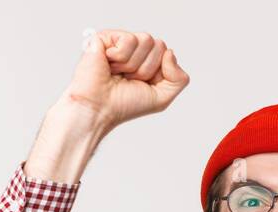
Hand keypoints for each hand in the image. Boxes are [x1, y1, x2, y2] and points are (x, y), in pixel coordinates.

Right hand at [64, 29, 189, 132]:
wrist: (99, 109)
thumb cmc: (123, 105)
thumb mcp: (162, 98)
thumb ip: (179, 79)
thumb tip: (170, 53)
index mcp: (148, 62)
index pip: (167, 53)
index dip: (158, 73)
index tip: (141, 84)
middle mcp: (135, 50)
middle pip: (159, 45)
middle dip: (146, 68)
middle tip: (127, 79)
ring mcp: (120, 42)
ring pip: (146, 40)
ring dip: (132, 64)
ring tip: (117, 73)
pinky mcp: (106, 36)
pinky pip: (129, 40)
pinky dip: (120, 57)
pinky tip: (109, 64)